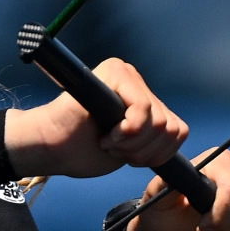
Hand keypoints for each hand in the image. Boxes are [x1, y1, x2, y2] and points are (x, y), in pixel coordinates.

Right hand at [1, 57, 188, 177]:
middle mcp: (138, 84)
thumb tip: (177, 132)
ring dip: (131, 144)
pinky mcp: (115, 73)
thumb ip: (155, 139)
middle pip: (170, 128)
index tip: (128, 156)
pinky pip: (142, 110)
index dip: (156, 154)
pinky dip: (127, 132)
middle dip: (142, 151)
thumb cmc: (83, 150)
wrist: (51, 148)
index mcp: (145, 102)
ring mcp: (127, 76)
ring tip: (108, 140)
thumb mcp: (132, 150)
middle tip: (114, 148)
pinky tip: (107, 132)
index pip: (178, 131)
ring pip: (158, 122)